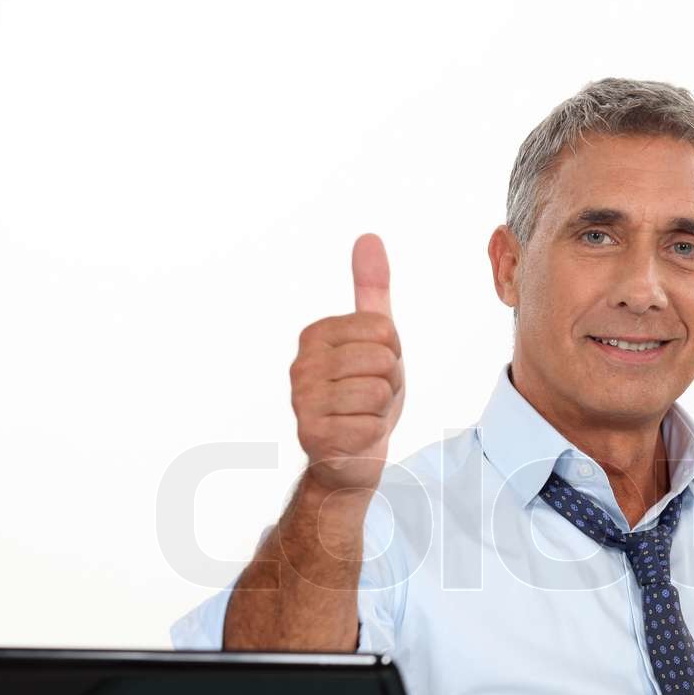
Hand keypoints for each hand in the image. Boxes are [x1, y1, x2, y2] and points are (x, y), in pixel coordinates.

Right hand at [289, 233, 405, 493]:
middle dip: (389, 383)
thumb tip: (369, 237)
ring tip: (363, 415)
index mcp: (315, 335)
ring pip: (378, 392)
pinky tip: (355, 437)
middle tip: (370, 397)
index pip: (384, 330)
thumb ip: (371, 289)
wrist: (350, 456)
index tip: (373, 370)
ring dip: (382, 410)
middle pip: (383, 359)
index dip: (392, 355)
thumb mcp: (375, 338)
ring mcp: (302, 401)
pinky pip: (371, 425)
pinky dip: (372, 435)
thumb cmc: (364, 394)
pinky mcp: (313, 435)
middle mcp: (301, 364)